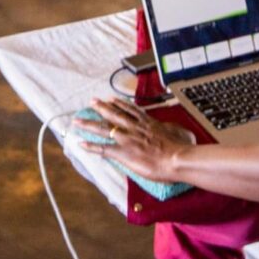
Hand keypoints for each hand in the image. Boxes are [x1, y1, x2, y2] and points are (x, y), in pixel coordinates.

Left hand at [76, 97, 195, 183]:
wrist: (176, 158)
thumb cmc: (179, 148)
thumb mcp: (177, 132)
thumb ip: (170, 129)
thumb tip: (175, 129)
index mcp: (147, 123)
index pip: (130, 110)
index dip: (119, 104)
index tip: (111, 99)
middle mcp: (134, 128)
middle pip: (114, 115)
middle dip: (101, 107)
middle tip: (92, 101)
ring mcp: (127, 139)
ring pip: (104, 129)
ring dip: (89, 124)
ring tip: (78, 120)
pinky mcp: (123, 152)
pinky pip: (103, 149)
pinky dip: (91, 147)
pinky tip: (81, 144)